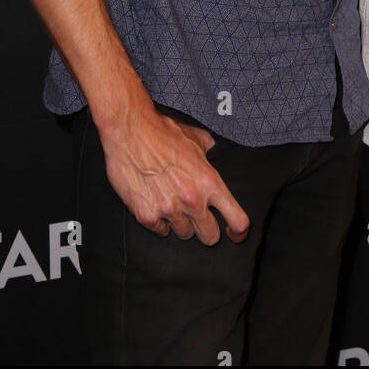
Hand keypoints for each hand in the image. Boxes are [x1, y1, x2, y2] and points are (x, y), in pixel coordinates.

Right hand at [100, 106, 249, 245]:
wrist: (130, 131)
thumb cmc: (163, 132)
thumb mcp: (197, 139)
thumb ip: (210, 155)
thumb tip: (216, 157)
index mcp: (210, 182)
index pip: (237, 220)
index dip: (238, 232)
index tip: (235, 234)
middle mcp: (192, 200)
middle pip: (210, 236)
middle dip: (206, 229)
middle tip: (198, 217)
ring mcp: (169, 210)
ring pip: (184, 234)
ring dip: (181, 222)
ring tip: (172, 201)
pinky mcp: (147, 216)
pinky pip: (160, 231)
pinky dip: (160, 221)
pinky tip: (156, 203)